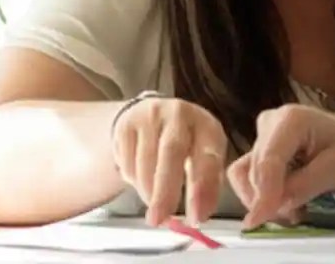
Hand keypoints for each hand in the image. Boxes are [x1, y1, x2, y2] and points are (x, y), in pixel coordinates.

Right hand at [111, 97, 227, 226]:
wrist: (154, 117)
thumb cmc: (187, 145)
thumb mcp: (203, 159)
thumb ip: (205, 187)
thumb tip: (199, 217)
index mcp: (208, 126)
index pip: (208, 156)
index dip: (203, 187)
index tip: (197, 216)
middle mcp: (181, 114)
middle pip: (172, 152)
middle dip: (165, 190)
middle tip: (159, 219)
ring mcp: (151, 115)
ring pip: (145, 161)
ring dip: (147, 191)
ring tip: (154, 203)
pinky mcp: (126, 123)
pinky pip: (126, 161)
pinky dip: (133, 179)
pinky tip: (141, 176)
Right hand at [227, 104, 334, 228]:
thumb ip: (303, 186)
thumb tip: (275, 206)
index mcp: (292, 119)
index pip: (269, 160)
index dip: (263, 192)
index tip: (259, 220)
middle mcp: (269, 122)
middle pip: (254, 170)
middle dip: (269, 200)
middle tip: (296, 216)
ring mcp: (260, 135)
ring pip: (243, 176)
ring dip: (262, 200)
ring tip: (294, 210)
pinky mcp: (255, 150)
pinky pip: (245, 178)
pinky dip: (260, 197)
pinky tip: (285, 201)